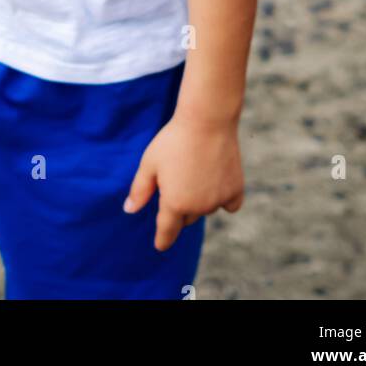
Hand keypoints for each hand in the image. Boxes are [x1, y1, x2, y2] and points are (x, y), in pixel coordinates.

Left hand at [122, 113, 243, 250]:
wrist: (207, 120)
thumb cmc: (174, 140)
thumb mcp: (149, 163)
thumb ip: (139, 190)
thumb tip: (129, 210)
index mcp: (174, 204)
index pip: (167, 231)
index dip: (162, 239)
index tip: (160, 245)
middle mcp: (198, 207)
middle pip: (186, 218)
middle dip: (179, 208)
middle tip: (177, 181)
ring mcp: (219, 200)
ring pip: (205, 209)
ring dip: (199, 200)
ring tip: (194, 171)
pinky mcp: (235, 189)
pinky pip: (229, 205)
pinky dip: (223, 199)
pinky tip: (217, 184)